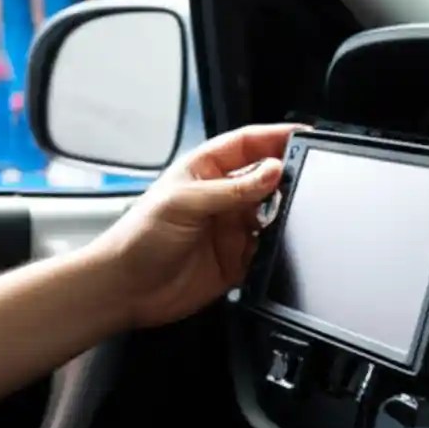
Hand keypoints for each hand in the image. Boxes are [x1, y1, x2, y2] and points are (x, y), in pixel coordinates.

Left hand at [89, 123, 304, 327]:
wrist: (125, 290)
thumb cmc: (138, 238)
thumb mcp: (184, 203)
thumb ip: (233, 189)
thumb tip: (273, 171)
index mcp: (206, 170)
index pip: (249, 144)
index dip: (276, 137)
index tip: (304, 137)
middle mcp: (222, 196)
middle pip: (268, 178)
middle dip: (288, 178)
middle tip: (303, 181)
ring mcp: (231, 227)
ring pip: (274, 214)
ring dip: (284, 215)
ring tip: (285, 218)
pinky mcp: (238, 259)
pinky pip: (270, 249)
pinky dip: (278, 247)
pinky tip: (275, 246)